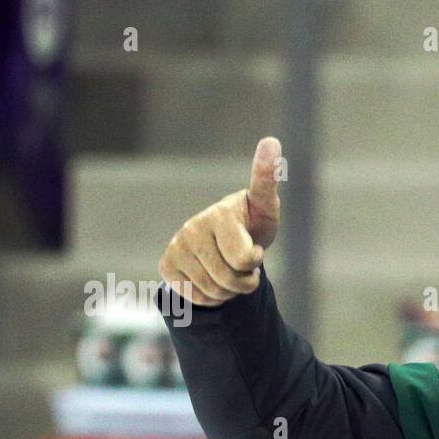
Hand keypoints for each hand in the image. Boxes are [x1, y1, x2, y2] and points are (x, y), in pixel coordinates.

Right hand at [158, 137, 282, 305]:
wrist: (226, 242)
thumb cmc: (252, 222)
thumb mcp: (265, 206)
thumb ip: (268, 179)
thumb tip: (271, 141)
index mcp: (219, 214)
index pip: (244, 259)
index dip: (254, 262)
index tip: (253, 247)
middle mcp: (192, 228)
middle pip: (229, 280)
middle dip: (245, 281)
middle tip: (245, 266)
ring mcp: (176, 246)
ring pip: (213, 291)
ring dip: (229, 290)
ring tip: (230, 271)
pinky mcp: (167, 264)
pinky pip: (196, 297)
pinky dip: (211, 296)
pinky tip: (212, 278)